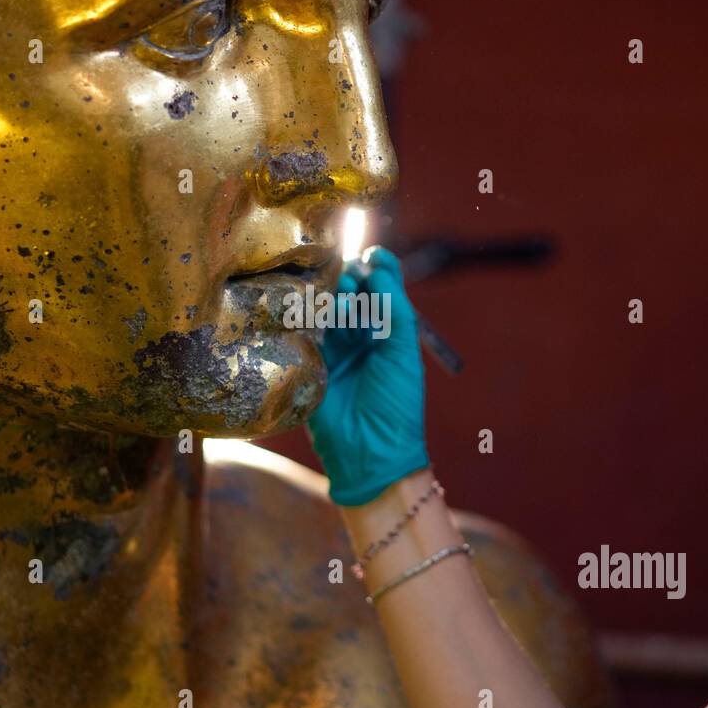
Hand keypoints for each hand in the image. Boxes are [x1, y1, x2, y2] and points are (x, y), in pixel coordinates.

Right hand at [306, 247, 429, 505]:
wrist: (370, 452)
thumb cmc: (396, 404)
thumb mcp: (403, 353)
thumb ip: (395, 308)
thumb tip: (378, 265)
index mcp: (388, 331)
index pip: (381, 287)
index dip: (376, 267)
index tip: (372, 255)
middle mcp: (360, 335)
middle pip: (350, 291)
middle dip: (349, 279)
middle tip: (349, 282)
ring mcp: (332, 348)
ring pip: (326, 307)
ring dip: (329, 297)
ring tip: (335, 301)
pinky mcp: (307, 362)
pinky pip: (304, 330)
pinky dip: (307, 316)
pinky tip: (310, 311)